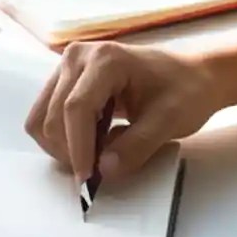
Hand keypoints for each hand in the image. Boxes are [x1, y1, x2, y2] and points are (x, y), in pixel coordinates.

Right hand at [25, 41, 225, 181]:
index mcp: (105, 59)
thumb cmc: (186, 91)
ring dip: (62, 146)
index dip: (79, 148)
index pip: (76, 108)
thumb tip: (104, 170)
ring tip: (95, 157)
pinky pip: (48, 115)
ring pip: (42, 117)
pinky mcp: (66, 79)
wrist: (194, 75)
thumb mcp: (169, 121)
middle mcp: (78, 56)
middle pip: (53, 115)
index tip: (88, 179)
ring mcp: (68, 66)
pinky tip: (91, 143)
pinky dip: (63, 138)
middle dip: (70, 151)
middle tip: (96, 173)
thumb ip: (136, 146)